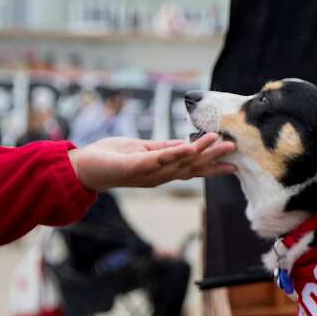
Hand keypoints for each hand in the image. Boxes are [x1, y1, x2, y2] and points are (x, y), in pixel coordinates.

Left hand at [69, 134, 234, 190]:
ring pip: (180, 163)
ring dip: (201, 152)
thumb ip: (164, 149)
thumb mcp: (143, 150)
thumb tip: (187, 144)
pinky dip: (176, 154)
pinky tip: (190, 147)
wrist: (80, 168)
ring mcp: (147, 173)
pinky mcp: (134, 167)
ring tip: (219, 140)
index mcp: (162, 171)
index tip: (236, 163)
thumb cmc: (110, 158)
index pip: (193, 169)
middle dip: (214, 158)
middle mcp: (158, 176)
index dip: (214, 166)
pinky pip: (158, 160)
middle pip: (192, 167)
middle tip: (235, 148)